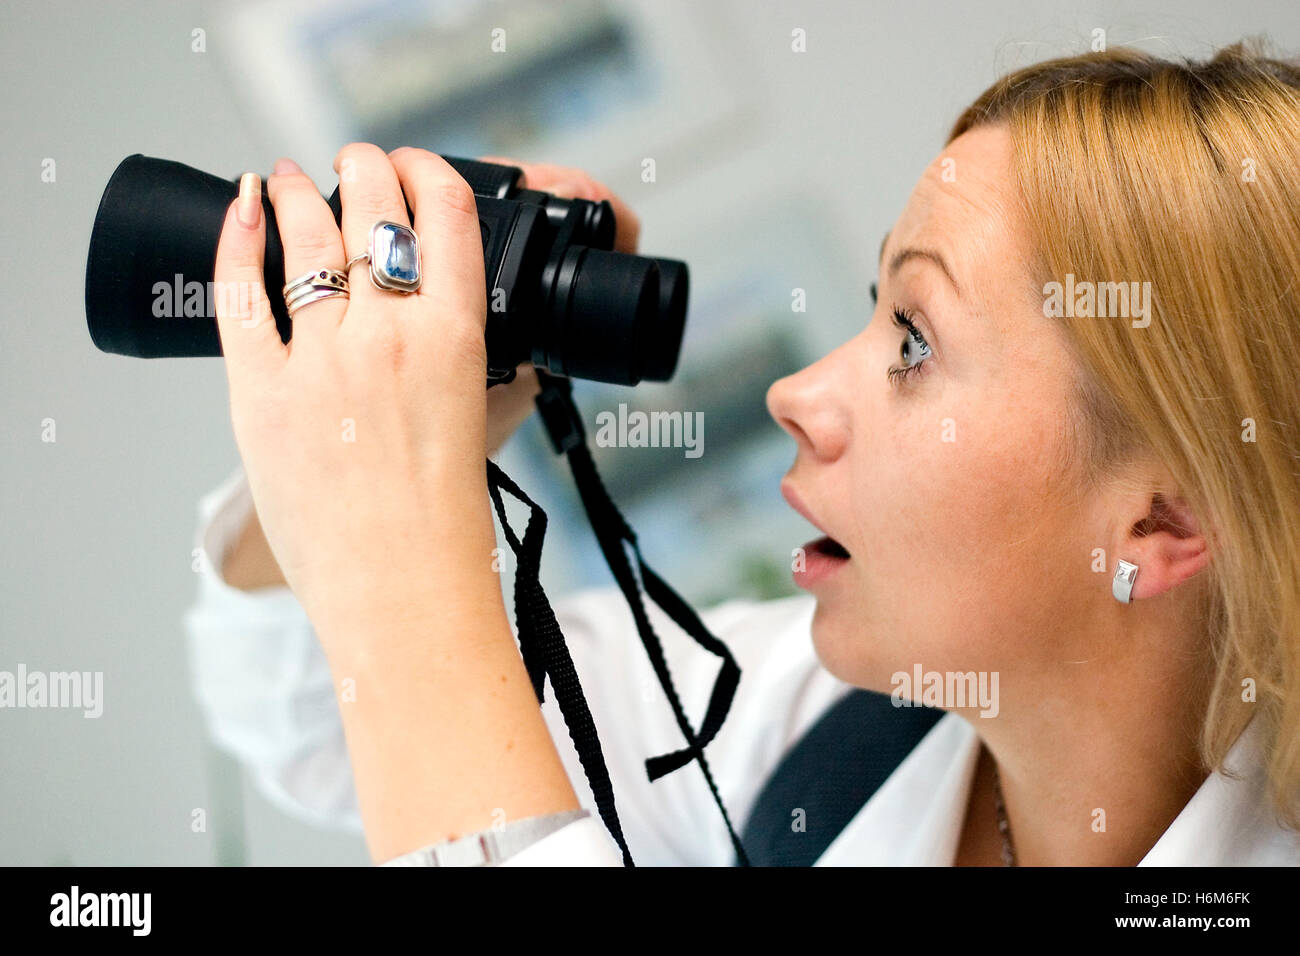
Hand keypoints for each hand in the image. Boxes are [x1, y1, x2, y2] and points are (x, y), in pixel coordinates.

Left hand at [211, 146, 635, 860]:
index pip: (446, 214)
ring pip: (306, 237)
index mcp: (458, 339)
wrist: (397, 590)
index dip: (429, 172)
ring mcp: (320, 359)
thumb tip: (507, 340)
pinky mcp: (259, 390)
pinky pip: (242, 292)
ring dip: (299, 190)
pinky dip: (239, 238)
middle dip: (366, 167)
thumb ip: (498, 369)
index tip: (418, 167)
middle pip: (374, 210)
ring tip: (290, 176)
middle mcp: (390, 335)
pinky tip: (242, 206)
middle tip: (357, 159)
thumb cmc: (450, 522)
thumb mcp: (491, 428)